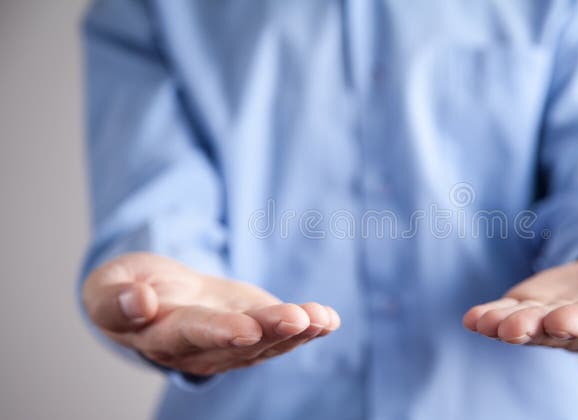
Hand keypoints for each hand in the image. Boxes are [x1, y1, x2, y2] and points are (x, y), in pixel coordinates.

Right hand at [82, 253, 339, 375]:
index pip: (192, 334)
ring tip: (320, 318)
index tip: (246, 328)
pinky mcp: (255, 331)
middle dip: (269, 331)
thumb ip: (116, 298)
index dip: (219, 332)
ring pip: (267, 341)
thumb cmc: (127, 289)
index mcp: (161, 335)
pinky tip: (328, 320)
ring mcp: (233, 344)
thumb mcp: (108, 287)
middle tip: (296, 319)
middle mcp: (202, 348)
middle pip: (238, 343)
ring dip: (297, 331)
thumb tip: (139, 301)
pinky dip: (308, 328)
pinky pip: (282, 335)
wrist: (152, 296)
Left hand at [463, 247, 577, 355]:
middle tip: (512, 329)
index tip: (562, 320)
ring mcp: (557, 317)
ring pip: (529, 326)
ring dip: (505, 326)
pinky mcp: (537, 306)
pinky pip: (511, 314)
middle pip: (557, 331)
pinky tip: (473, 318)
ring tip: (484, 323)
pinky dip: (492, 316)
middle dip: (534, 329)